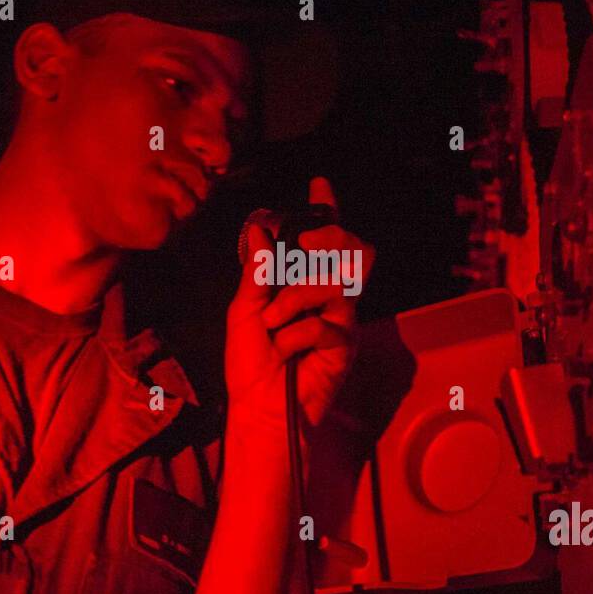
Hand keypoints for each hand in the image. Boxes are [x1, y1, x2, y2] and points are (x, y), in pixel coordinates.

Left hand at [225, 177, 373, 427]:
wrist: (259, 407)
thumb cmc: (250, 364)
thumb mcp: (243, 312)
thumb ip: (256, 273)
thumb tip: (262, 230)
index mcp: (300, 284)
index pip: (321, 242)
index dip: (326, 212)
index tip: (320, 186)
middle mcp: (327, 296)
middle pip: (349, 249)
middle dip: (326, 240)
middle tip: (301, 248)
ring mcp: (341, 319)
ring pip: (335, 281)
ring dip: (297, 298)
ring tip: (273, 322)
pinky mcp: (347, 345)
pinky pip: (328, 322)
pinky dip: (298, 335)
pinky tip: (287, 352)